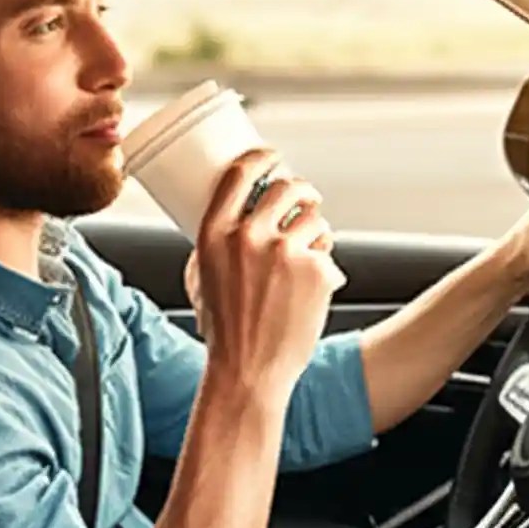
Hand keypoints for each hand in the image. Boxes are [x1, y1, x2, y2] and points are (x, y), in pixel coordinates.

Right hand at [194, 149, 344, 400]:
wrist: (248, 371)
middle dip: (300, 188)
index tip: (273, 156)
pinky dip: (324, 258)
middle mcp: (248, 237)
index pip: (241, 174)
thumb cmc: (223, 332)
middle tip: (305, 197)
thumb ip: (213, 247)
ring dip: (315, 224)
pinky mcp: (316, 269)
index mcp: (214, 234)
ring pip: (312, 216)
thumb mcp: (201, 280)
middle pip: (285, 186)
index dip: (261, 157)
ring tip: (309, 246)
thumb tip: (231, 222)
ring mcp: (285, 252)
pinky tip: (315, 279)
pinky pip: (327, 247)